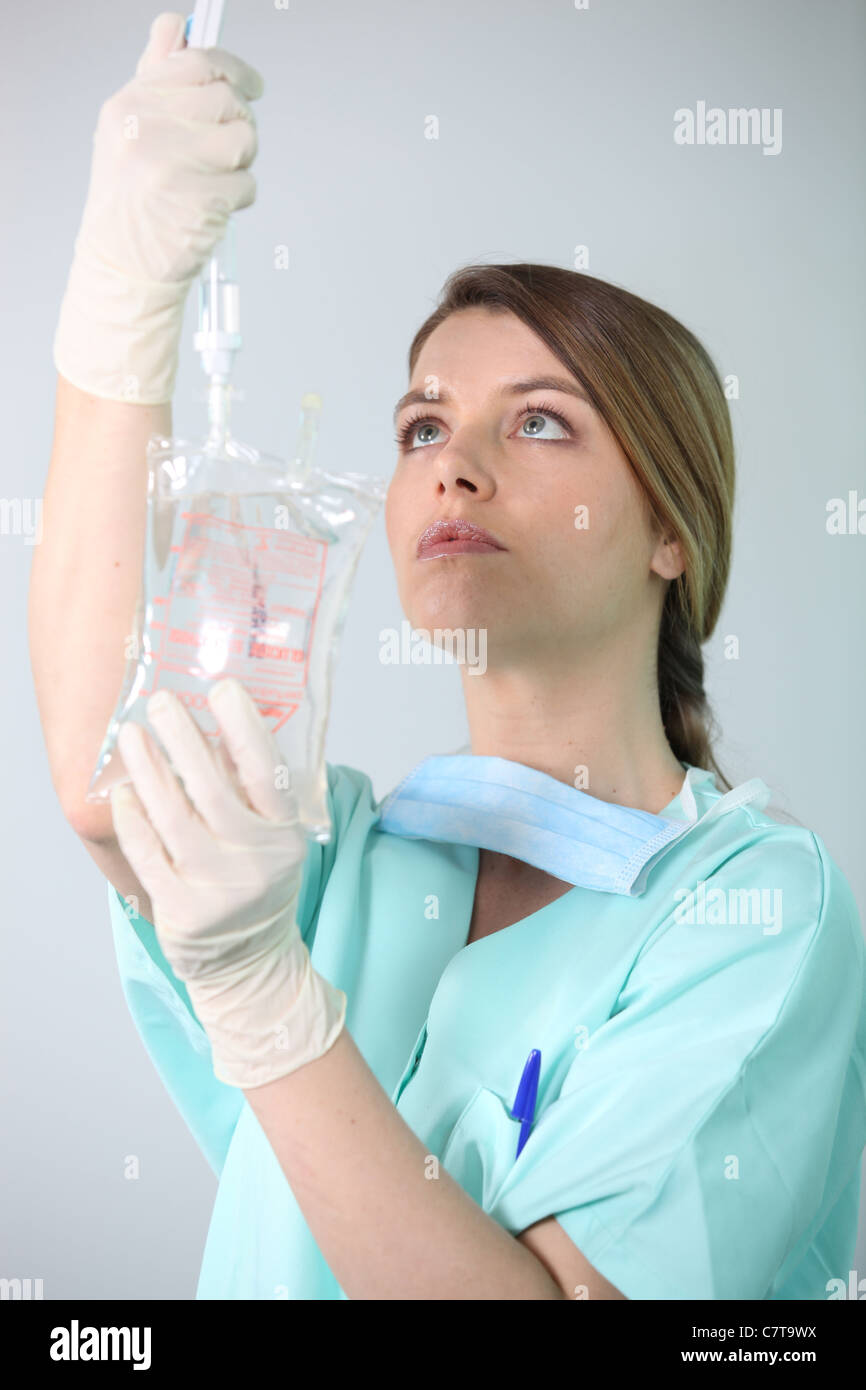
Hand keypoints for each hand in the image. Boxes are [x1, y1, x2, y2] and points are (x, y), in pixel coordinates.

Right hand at [53, 12, 263, 403]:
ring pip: (244, 139)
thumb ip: (157, 76)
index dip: (234, 72)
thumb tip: (177, 26)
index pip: (198, 63)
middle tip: (223, 153)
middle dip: (237, 126)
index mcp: (130, 104)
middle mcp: (148, 128)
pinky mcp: (201, 200)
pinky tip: (213, 208)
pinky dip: (239, 197)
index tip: (252, 86)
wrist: (124, 268)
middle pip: (229, 101)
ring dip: (241, 162)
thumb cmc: (132, 202)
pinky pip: (247, 182)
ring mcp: (174, 165)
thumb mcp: (128, 130)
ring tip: (215, 181)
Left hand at [110, 678, 345, 1087]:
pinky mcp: (180, 912)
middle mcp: (256, 863)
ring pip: (175, 820)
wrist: (249, 960)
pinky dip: (133, 821)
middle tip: (163, 701)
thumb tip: (217, 726)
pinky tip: (122, 792)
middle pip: (214, 792)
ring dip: (150, 772)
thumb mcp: (273, 837)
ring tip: (133, 735)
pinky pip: (149, 856)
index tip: (224, 689)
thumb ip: (254, 792)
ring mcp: (217, 890)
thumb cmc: (256, 879)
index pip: (268, 776)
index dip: (246, 730)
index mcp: (285, 836)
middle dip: (185, 741)